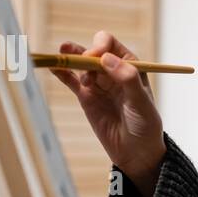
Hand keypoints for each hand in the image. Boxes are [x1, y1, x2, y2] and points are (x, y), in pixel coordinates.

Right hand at [50, 30, 165, 196]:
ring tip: (60, 54)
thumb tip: (106, 58)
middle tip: (79, 64)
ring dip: (69, 57)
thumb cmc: (144, 125)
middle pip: (92, 52)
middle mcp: (112, 70)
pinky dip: (61, 73)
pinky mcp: (86, 97)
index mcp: (130, 65)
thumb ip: (128, 79)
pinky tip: (52, 66)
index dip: (99, 46)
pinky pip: (71, 80)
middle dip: (83, 54)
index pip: (110, 45)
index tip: (95, 58)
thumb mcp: (141, 102)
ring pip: (80, 64)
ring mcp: (98, 83)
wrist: (136, 151)